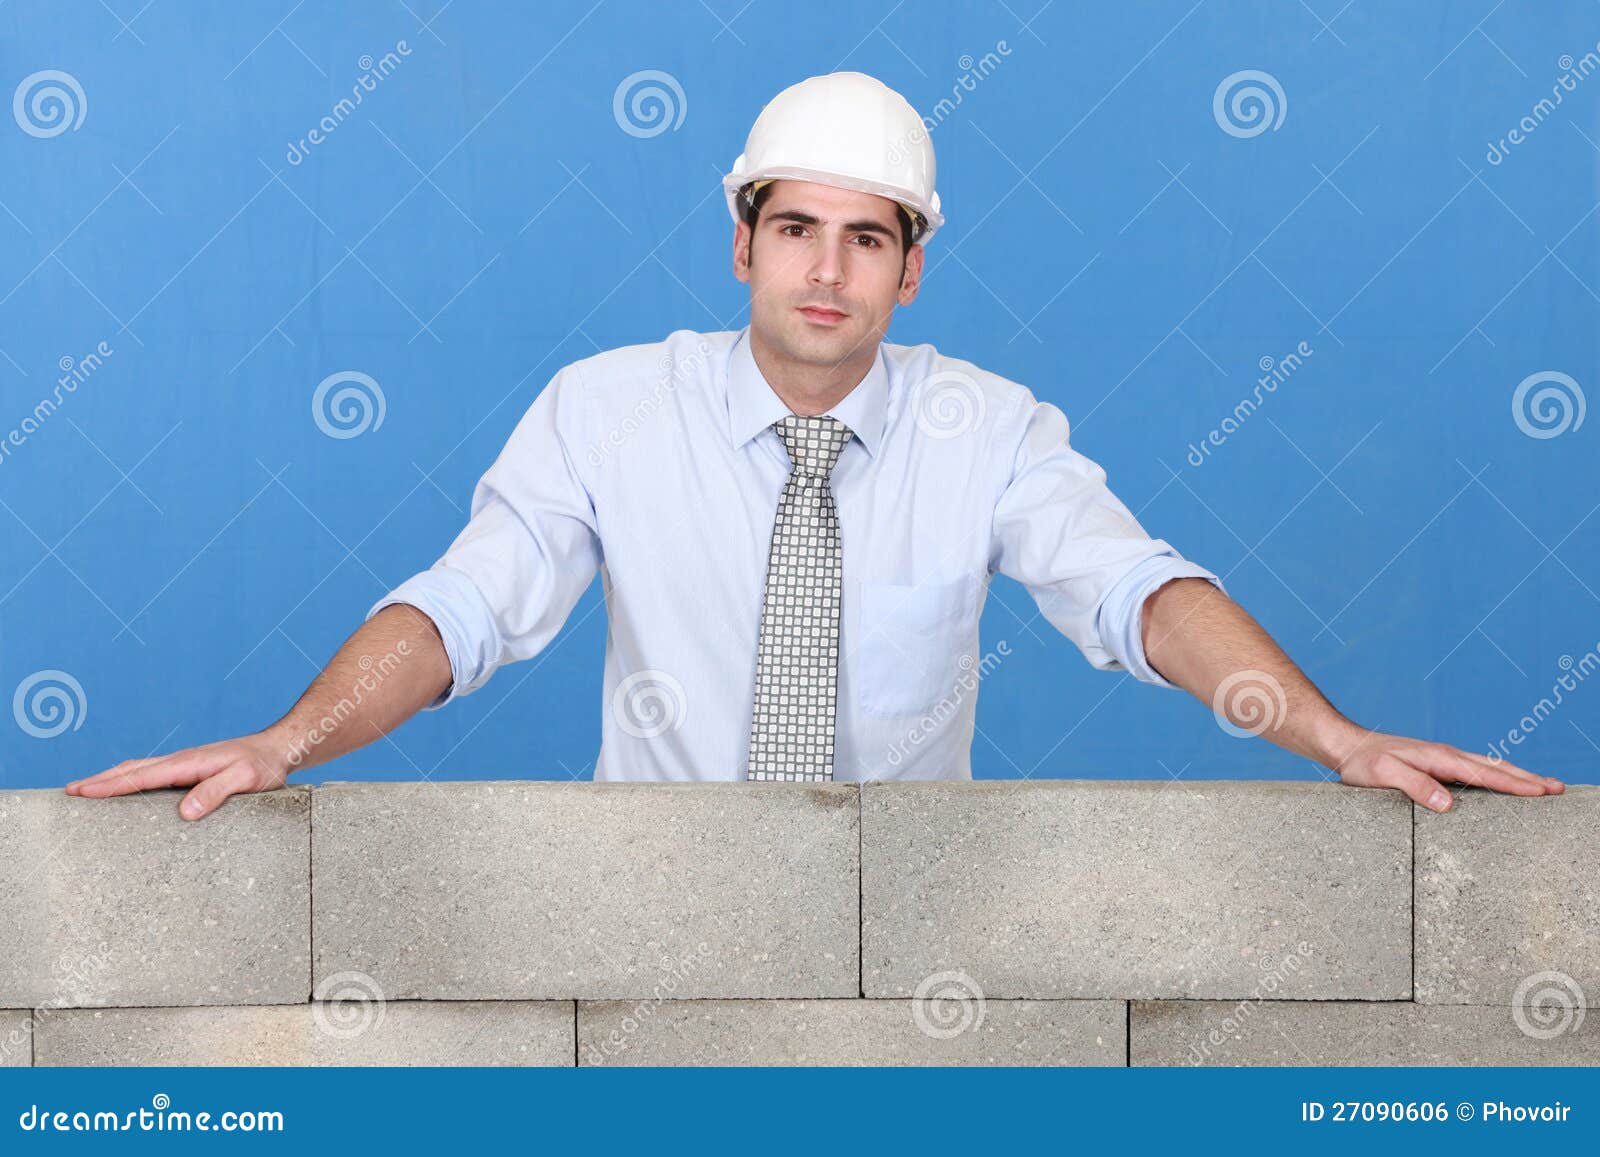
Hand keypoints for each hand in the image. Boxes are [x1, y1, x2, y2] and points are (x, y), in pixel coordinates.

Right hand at [64, 733, 293, 820]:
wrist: (279, 749)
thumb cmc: (263, 765)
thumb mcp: (244, 779)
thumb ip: (216, 793)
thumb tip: (185, 812)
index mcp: (188, 763)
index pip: (141, 776)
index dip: (110, 786)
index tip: (81, 792)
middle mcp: (181, 761)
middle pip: (131, 770)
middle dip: (100, 781)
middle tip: (70, 792)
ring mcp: (185, 765)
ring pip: (140, 770)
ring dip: (112, 779)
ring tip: (87, 790)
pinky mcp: (192, 772)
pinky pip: (154, 776)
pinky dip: (132, 780)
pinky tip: (128, 791)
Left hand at [1332, 730, 1563, 811]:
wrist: (1346, 746)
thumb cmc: (1363, 762)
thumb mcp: (1385, 774)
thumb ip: (1416, 786)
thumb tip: (1448, 803)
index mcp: (1439, 758)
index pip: (1485, 774)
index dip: (1515, 785)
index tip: (1542, 792)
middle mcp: (1445, 756)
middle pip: (1495, 767)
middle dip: (1527, 778)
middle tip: (1557, 789)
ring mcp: (1441, 759)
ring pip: (1487, 766)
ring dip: (1515, 776)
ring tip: (1541, 786)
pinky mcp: (1434, 765)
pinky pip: (1473, 770)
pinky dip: (1495, 776)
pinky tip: (1500, 784)